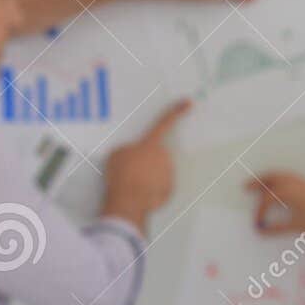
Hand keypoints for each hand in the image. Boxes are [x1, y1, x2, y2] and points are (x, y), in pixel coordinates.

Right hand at [103, 100, 189, 229]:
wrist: (127, 201)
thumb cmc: (121, 175)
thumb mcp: (116, 154)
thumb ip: (128, 149)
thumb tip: (133, 155)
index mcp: (151, 144)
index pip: (165, 122)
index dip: (177, 111)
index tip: (188, 103)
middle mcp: (164, 157)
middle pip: (156, 155)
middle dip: (146, 161)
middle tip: (132, 171)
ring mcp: (168, 174)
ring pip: (158, 172)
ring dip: (147, 176)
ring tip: (133, 183)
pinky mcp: (169, 190)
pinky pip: (159, 187)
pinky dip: (150, 190)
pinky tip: (139, 193)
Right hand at [247, 171, 304, 248]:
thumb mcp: (295, 228)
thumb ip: (276, 229)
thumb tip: (261, 231)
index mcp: (287, 193)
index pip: (266, 201)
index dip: (259, 213)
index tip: (258, 225)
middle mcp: (293, 184)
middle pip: (270, 179)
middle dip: (257, 183)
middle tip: (245, 186)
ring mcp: (301, 182)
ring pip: (280, 175)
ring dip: (267, 177)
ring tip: (259, 182)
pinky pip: (289, 176)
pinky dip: (279, 177)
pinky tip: (278, 185)